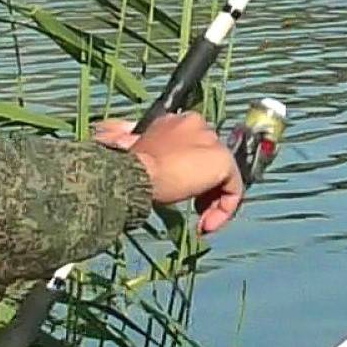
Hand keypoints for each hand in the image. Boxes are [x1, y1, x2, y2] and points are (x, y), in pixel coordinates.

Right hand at [94, 112, 242, 234]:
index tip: (178, 192)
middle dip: (205, 190)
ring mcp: (212, 141)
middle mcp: (196, 124)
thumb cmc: (124, 166)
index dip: (189, 173)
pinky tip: (207, 225)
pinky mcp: (222, 160)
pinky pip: (233, 189)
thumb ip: (131, 143)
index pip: (194, 147)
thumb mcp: (129, 151)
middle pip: (211, 161)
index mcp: (175, 121)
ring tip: (202, 224)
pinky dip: (224, 210)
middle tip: (195, 213)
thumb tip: (113, 133)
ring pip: (224, 177)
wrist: (133, 173)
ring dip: (214, 204)